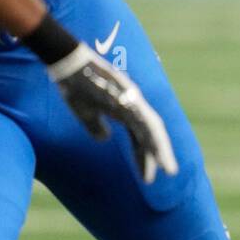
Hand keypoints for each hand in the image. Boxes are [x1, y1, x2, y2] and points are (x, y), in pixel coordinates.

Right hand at [48, 43, 177, 183]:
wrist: (69, 63)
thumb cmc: (75, 86)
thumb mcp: (85, 112)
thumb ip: (95, 126)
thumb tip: (104, 139)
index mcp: (124, 110)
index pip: (138, 136)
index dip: (143, 154)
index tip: (146, 176)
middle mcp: (132, 104)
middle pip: (150, 132)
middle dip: (159, 153)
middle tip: (170, 172)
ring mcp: (131, 99)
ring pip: (151, 128)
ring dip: (160, 148)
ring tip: (168, 168)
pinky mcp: (126, 97)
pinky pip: (142, 119)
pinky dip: (150, 135)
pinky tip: (156, 149)